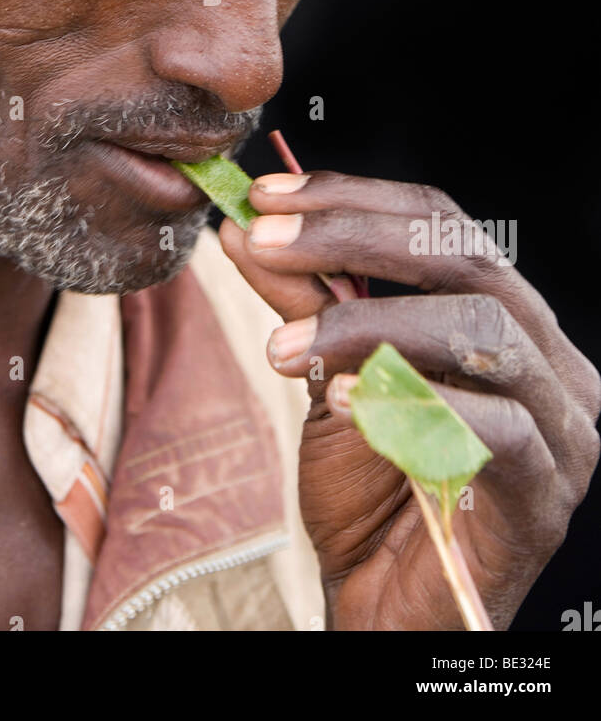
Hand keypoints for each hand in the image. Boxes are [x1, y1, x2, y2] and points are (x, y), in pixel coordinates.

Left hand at [217, 170, 600, 630]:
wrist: (381, 607)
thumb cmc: (365, 491)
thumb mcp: (325, 377)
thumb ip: (300, 303)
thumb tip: (242, 226)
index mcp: (505, 315)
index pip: (442, 223)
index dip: (353, 199)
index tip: (265, 197)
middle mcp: (549, 358)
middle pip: (466, 258)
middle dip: (353, 238)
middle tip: (264, 244)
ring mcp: (562, 425)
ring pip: (481, 329)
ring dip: (368, 324)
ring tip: (284, 348)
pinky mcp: (546, 494)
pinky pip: (494, 428)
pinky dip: (412, 404)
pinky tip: (341, 404)